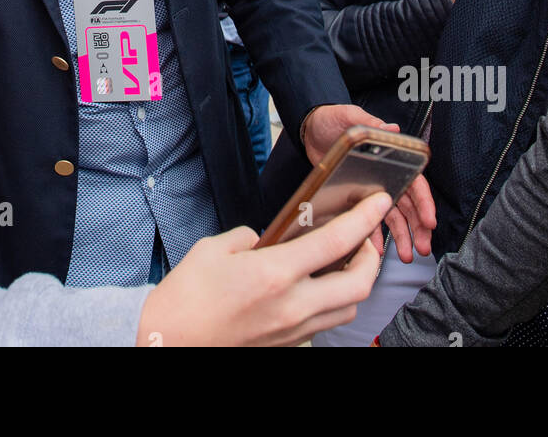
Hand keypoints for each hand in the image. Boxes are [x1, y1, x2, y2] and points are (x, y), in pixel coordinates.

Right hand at [135, 190, 391, 345]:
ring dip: (356, 282)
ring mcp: (292, 330)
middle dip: (373, 256)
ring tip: (346, 260)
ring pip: (348, 309)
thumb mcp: (211, 250)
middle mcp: (292, 306)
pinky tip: (317, 286)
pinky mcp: (287, 345)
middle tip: (366, 236)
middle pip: (360, 284)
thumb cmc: (184, 301)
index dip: (364, 220)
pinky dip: (333, 302)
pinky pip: (325, 324)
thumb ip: (246, 237)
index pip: (336, 243)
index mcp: (274, 275)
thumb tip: (264, 239)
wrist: (169, 346)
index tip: (378, 203)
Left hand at [301, 103, 435, 260]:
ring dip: (402, 235)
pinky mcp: (356, 195)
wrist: (310, 127)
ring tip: (407, 255)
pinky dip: (374, 234)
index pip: (414, 181)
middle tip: (422, 247)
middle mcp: (386, 174)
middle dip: (418, 227)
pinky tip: (376, 249)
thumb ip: (370, 124)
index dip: (423, 202)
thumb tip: (390, 129)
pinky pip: (368, 218)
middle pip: (408, 204)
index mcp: (391, 156)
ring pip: (393, 215)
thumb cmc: (333, 118)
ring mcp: (372, 187)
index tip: (429, 221)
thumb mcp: (351, 117)